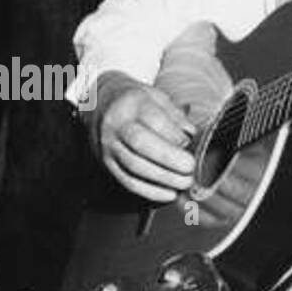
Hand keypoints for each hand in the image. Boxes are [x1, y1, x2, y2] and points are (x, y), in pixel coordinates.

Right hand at [89, 72, 196, 201]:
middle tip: (190, 168)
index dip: (174, 135)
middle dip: (169, 159)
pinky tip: (169, 194)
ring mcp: (109, 146)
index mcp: (131, 103)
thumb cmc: (135, 103)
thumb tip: (191, 135)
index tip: (189, 143)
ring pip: (134, 166)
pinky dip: (151, 191)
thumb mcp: (156, 96)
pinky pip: (128, 181)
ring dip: (163, 178)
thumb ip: (175, 115)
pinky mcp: (107, 164)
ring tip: (184, 183)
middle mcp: (116, 124)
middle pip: (140, 143)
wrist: (100, 106)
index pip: (153, 120)